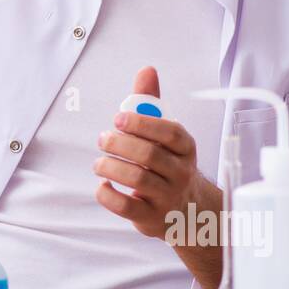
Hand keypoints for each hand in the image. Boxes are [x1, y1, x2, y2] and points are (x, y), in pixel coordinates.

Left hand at [93, 66, 224, 288]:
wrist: (189, 212)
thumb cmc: (169, 164)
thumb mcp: (165, 135)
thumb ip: (152, 103)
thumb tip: (147, 70)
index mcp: (185, 149)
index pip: (170, 133)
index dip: (142, 124)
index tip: (118, 118)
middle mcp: (180, 173)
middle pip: (149, 155)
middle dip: (120, 144)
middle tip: (103, 139)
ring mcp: (167, 198)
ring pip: (137, 179)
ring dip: (110, 167)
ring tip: (99, 163)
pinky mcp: (151, 218)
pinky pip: (126, 207)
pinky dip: (108, 194)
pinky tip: (104, 185)